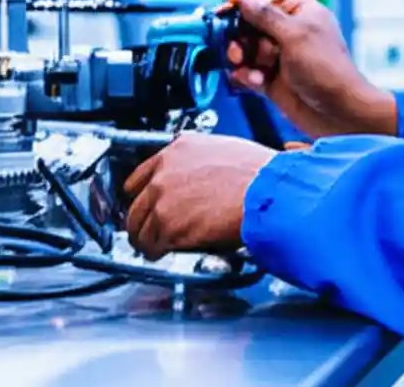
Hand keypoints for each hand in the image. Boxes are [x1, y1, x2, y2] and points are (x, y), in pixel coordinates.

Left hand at [123, 132, 275, 259]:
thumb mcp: (223, 151)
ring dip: (146, 239)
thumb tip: (199, 178)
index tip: (146, 204)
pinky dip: (156, 252)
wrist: (267, 193)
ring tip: (152, 248)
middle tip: (146, 230)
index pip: (140, 176)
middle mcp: (164, 173)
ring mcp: (164, 201)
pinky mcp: (170, 227)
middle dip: (141, 220)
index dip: (143, 195)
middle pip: (136, 204)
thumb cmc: (258, 174)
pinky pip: (154, 245)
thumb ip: (200, 163)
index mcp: (177, 151)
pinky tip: (161, 254)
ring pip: (140, 228)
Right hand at [222, 0, 397, 137]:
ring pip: (245, 50)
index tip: (224, 8)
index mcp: (299, 11)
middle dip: (240, 37)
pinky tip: (256, 82)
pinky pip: (247, 72)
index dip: (242, 3)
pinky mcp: (272, 80)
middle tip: (238, 50)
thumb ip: (264, 14)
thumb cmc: (326, 69)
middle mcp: (288, 32)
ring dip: (242, 59)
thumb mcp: (294, 35)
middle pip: (248, 25)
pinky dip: (247, 76)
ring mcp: (279, 57)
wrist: (339, 114)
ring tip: (249, 69)